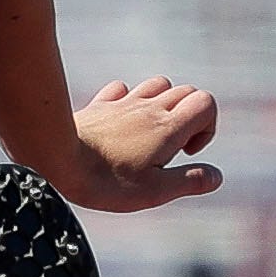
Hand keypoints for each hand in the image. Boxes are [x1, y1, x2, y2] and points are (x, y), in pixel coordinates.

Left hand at [61, 75, 221, 210]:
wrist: (58, 159)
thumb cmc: (107, 181)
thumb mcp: (155, 192)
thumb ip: (189, 181)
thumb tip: (217, 177)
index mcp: (168, 127)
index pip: (206, 102)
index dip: (207, 126)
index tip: (187, 152)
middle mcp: (149, 107)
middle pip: (186, 91)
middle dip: (188, 117)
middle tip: (169, 149)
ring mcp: (123, 103)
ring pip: (158, 84)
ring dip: (162, 104)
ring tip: (148, 135)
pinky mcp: (99, 105)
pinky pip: (122, 89)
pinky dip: (129, 100)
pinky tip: (119, 122)